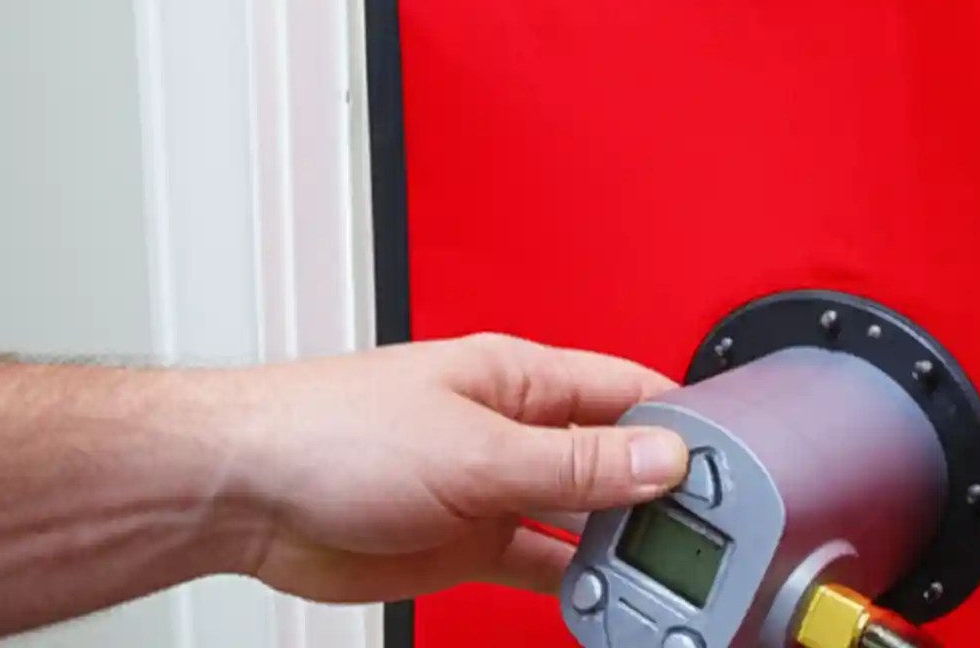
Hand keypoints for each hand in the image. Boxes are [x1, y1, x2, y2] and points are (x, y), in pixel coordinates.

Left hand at [223, 333, 688, 602]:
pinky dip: (569, 582)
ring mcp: (489, 487)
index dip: (682, 427)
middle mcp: (511, 430)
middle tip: (702, 539)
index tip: (732, 466)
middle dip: (656, 494)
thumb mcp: (474, 447)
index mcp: (518, 379)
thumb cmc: (332, 431)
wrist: (246, 493)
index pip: (626, 391)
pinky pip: (537, 562)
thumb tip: (659, 457)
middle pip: (611, 459)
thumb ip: (571, 461)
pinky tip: (600, 599)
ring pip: (578, 516)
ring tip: (661, 577)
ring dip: (615, 545)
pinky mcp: (464, 541)